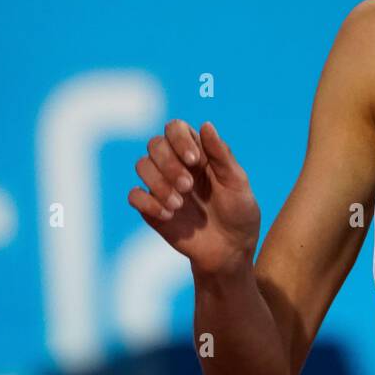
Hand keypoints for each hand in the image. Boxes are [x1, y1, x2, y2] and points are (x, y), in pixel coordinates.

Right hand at [128, 119, 260, 275]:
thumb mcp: (237, 182)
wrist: (231, 250)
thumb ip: (221, 154)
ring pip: (141, 166)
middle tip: (188, 187)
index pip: (175, 128)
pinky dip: (148, 202)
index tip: (195, 160)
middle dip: (169, 163)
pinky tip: (169, 215)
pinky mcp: (152, 208)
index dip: (179, 139)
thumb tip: (206, 124)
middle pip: (155, 144)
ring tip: (179, 204)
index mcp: (198, 153)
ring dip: (158, 183)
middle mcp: (177, 165)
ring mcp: (162, 186)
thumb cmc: (240, 212)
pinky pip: (134, 196)